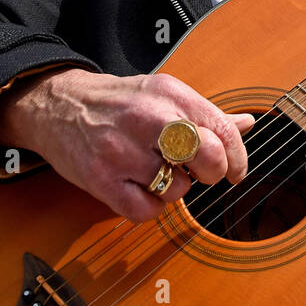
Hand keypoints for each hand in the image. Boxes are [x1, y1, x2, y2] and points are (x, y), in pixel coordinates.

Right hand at [0, 68, 254, 222]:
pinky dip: (147, 207)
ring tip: (153, 171)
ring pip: (177, 190)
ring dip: (172, 189)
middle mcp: (148, 118)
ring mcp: (122, 150)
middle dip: (211, 173)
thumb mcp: (164, 95)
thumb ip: (206, 114)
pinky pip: (144, 211)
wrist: (58, 104)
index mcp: (170, 94)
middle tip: (198, 172)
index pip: (223, 130)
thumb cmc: (119, 103)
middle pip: (207, 157)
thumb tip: (247, 124)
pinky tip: (137, 187)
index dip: (237, 158)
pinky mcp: (100, 178)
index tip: (234, 173)